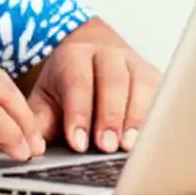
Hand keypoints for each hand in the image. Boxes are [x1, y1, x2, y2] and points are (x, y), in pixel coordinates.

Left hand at [28, 18, 160, 153]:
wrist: (90, 47)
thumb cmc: (67, 78)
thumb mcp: (46, 94)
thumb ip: (39, 120)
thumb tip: (35, 147)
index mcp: (74, 55)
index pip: (77, 83)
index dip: (78, 113)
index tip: (78, 143)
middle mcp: (107, 54)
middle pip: (112, 82)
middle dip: (109, 116)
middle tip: (106, 146)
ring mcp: (134, 62)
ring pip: (140, 86)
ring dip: (136, 118)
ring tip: (129, 145)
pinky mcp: (153, 75)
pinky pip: (160, 94)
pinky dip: (156, 117)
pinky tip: (150, 138)